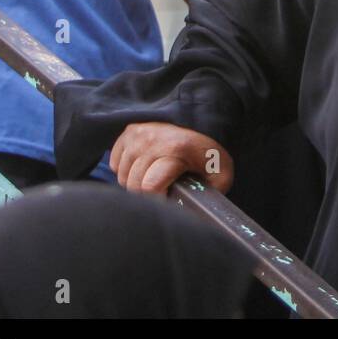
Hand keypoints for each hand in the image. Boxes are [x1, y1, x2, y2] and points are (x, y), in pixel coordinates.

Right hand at [110, 122, 233, 194]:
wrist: (204, 125)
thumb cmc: (210, 156)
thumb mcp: (221, 175)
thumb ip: (210, 194)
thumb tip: (194, 213)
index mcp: (177, 149)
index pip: (150, 186)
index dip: (157, 200)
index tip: (167, 199)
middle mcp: (154, 139)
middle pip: (134, 184)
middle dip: (146, 194)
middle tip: (163, 190)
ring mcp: (140, 134)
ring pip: (123, 175)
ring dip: (135, 183)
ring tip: (154, 179)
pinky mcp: (130, 132)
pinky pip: (116, 163)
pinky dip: (126, 170)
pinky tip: (144, 168)